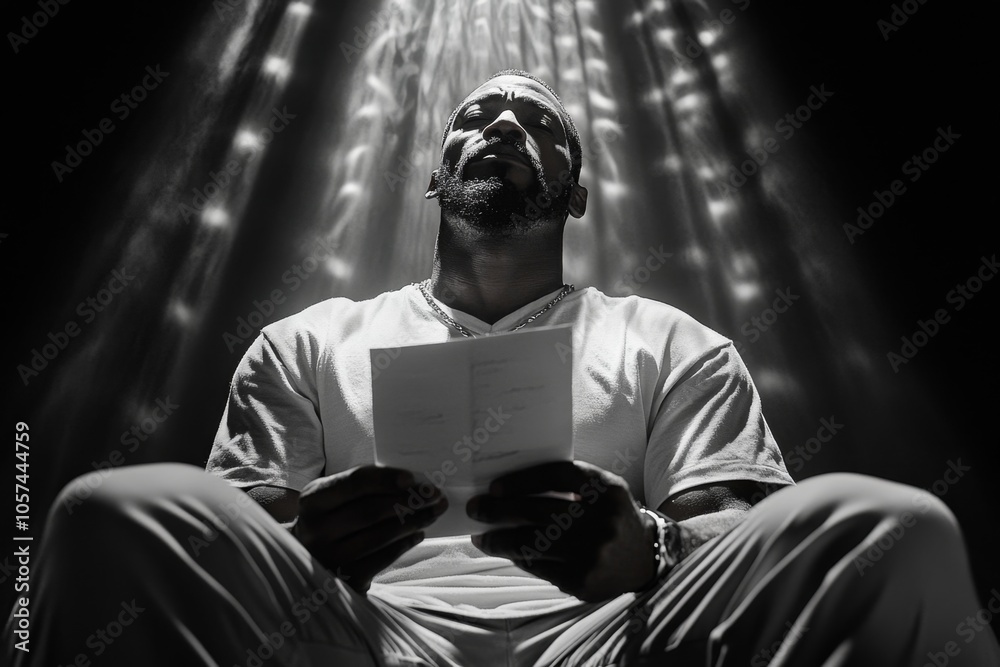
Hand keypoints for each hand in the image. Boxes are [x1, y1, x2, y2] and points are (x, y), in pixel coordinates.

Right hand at [295, 465, 447, 593]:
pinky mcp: (345, 579)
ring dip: (414, 522)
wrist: (309, 560)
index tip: (413, 478)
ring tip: (433, 513)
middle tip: (435, 495)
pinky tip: (418, 533)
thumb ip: (366, 487)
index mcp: (313, 499)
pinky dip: (404, 544)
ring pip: (381, 535)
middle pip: (372, 510)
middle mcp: (316, 529)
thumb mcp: (336, 498)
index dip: (387, 478)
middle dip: (410, 500)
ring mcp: (329, 557)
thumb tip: (413, 483)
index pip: (356, 482)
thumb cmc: (333, 520)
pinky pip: (383, 558)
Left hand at [466, 460, 656, 601]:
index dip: (522, 480)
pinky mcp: (582, 582)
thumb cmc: (611, 515)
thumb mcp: (601, 489)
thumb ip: (568, 482)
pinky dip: (519, 559)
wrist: (645, 557)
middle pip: (538, 511)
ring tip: (481, 537)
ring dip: (500, 541)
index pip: (558, 476)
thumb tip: (510, 487)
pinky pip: (539, 568)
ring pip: (532, 545)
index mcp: (606, 489)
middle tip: (476, 509)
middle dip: (500, 511)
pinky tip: (506, 552)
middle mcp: (602, 521)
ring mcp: (592, 554)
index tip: (495, 487)